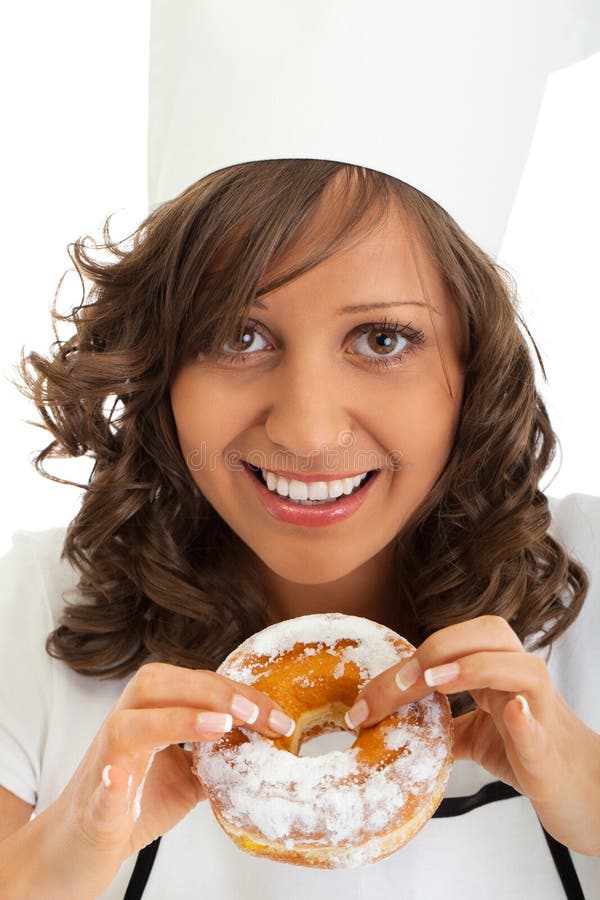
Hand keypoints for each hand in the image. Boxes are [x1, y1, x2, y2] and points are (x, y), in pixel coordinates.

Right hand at [38, 662, 296, 897]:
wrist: (83, 845)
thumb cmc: (137, 800)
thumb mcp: (188, 772)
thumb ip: (218, 752)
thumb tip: (267, 741)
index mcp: (149, 709)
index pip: (195, 684)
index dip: (238, 694)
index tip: (278, 716)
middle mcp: (125, 723)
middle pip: (160, 686)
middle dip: (213, 694)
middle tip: (255, 713)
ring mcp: (106, 761)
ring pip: (129, 725)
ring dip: (175, 720)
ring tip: (219, 727)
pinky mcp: (93, 804)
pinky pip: (100, 789)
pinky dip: (112, 784)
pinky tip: (120, 779)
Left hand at [344, 615, 599, 854]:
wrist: (580, 792)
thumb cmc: (528, 754)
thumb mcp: (474, 736)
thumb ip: (441, 721)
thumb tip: (387, 721)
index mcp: (496, 668)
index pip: (451, 644)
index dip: (407, 662)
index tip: (364, 702)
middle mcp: (519, 678)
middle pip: (488, 634)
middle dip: (439, 649)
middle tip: (401, 683)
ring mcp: (539, 708)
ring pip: (520, 667)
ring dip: (476, 667)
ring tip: (437, 681)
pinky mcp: (550, 746)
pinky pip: (539, 724)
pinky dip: (524, 718)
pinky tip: (511, 713)